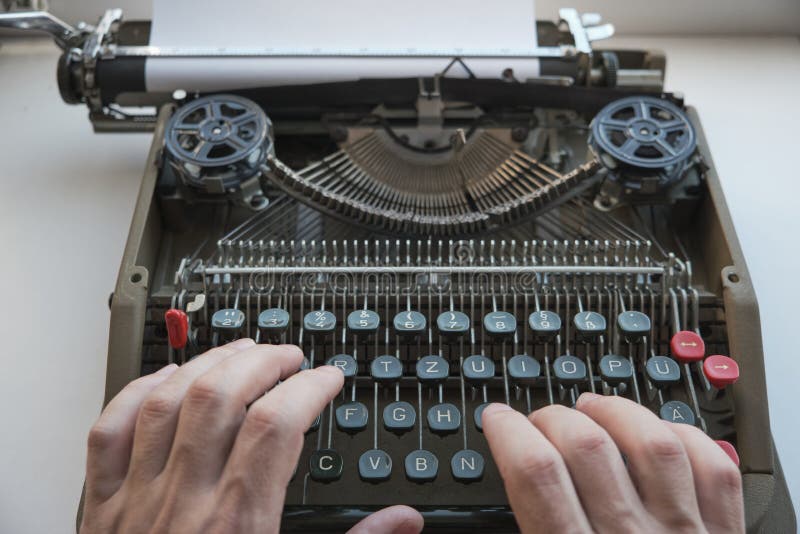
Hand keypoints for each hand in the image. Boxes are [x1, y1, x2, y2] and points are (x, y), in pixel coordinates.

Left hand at [81, 339, 422, 533]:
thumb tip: (403, 521)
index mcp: (239, 525)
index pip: (277, 426)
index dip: (309, 388)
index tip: (328, 379)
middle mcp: (185, 503)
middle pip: (221, 398)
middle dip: (262, 363)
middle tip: (289, 357)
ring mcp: (136, 502)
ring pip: (168, 404)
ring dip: (207, 364)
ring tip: (239, 352)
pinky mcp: (101, 511)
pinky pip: (109, 435)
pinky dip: (136, 395)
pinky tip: (164, 380)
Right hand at [482, 393, 743, 532]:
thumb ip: (527, 530)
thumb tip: (484, 511)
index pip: (535, 474)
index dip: (509, 432)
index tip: (498, 419)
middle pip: (587, 448)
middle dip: (552, 418)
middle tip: (539, 421)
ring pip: (652, 445)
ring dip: (615, 412)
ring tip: (592, 407)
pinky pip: (712, 470)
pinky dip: (685, 437)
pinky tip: (659, 432)